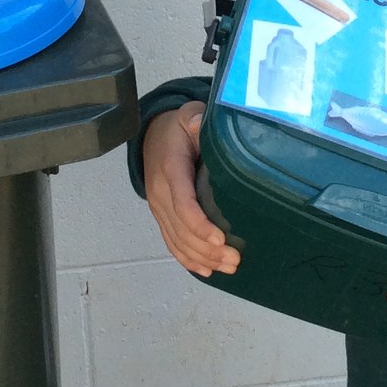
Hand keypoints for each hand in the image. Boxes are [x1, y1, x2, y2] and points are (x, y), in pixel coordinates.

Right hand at [143, 102, 239, 276]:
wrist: (152, 136)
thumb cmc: (176, 128)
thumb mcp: (186, 116)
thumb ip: (193, 117)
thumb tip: (198, 121)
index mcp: (170, 170)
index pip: (182, 202)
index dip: (199, 223)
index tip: (220, 239)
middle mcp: (161, 193)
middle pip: (181, 229)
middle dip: (207, 249)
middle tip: (235, 259)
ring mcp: (159, 207)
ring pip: (176, 240)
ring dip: (201, 258)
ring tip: (229, 267)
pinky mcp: (161, 215)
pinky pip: (170, 241)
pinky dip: (186, 258)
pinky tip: (205, 270)